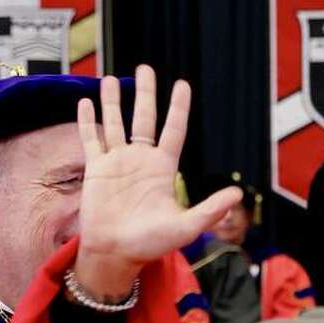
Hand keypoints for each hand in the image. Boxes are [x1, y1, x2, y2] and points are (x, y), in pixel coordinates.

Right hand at [72, 66, 241, 303]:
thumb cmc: (150, 244)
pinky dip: (88, 121)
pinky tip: (85, 102)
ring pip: (115, 123)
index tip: (181, 85)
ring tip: (111, 79)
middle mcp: (140, 160)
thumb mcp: (185, 227)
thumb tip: (238, 195)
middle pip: (144, 118)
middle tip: (145, 68)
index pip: (173, 130)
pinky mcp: (96, 170)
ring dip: (113, 101)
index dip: (178, 108)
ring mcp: (117, 163)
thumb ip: (210, 210)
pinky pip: (91, 139)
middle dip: (145, 93)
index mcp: (163, 169)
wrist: (115, 255)